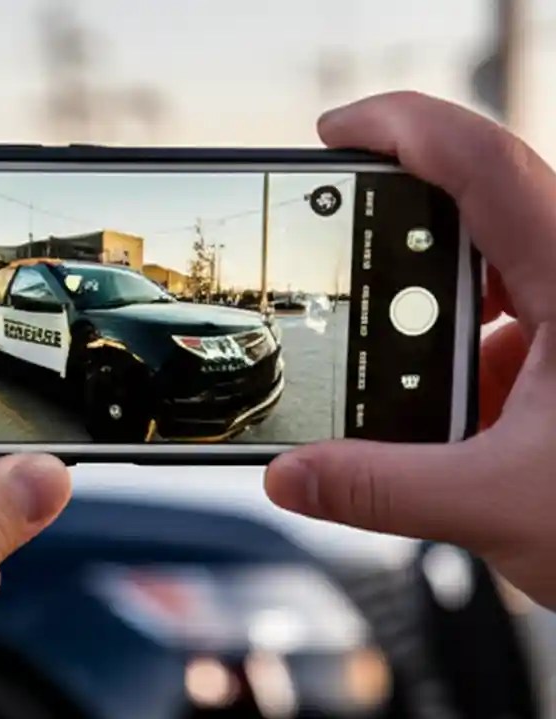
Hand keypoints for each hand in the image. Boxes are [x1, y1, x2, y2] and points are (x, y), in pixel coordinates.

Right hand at [264, 91, 555, 605]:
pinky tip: (446, 414)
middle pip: (479, 209)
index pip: (485, 163)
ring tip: (401, 371)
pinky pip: (508, 324)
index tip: (334, 133)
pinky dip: (459, 355)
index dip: (402, 127)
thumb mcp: (505, 507)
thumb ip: (385, 491)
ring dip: (430, 314)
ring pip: (492, 274)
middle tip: (338, 264)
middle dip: (399, 237)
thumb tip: (294, 474)